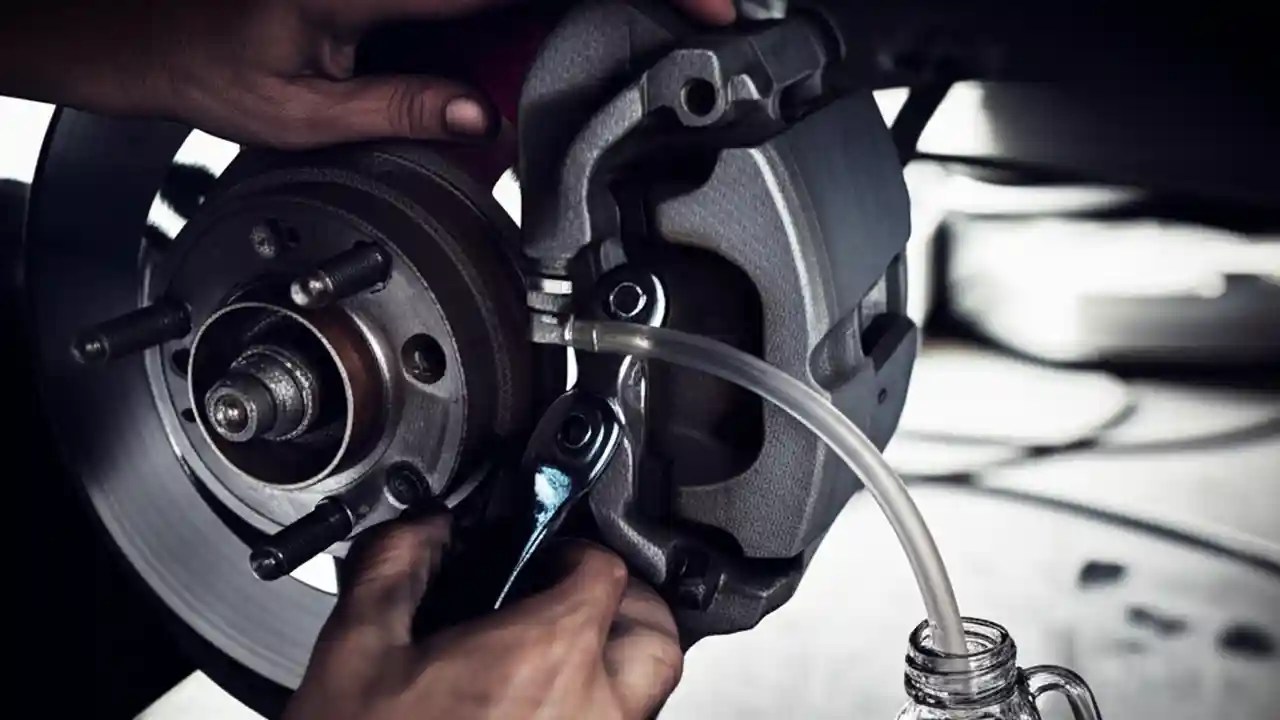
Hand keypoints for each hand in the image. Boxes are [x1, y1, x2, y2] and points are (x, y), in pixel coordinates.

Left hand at [1, 0, 735, 147]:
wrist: (128, 12)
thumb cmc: (190, 56)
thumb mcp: (293, 114)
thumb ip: (399, 111)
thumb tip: (483, 119)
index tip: (710, 6)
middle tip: (703, 18)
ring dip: (582, 6)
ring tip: (649, 26)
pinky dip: (535, 11)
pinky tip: (551, 43)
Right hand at [285, 514, 683, 719]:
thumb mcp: (356, 652)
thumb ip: (396, 568)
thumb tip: (423, 530)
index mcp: (545, 655)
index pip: (606, 570)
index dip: (574, 552)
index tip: (547, 559)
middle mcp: (593, 708)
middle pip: (655, 634)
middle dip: (623, 606)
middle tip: (574, 602)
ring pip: (647, 694)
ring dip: (618, 664)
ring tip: (563, 658)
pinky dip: (596, 709)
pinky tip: (541, 708)